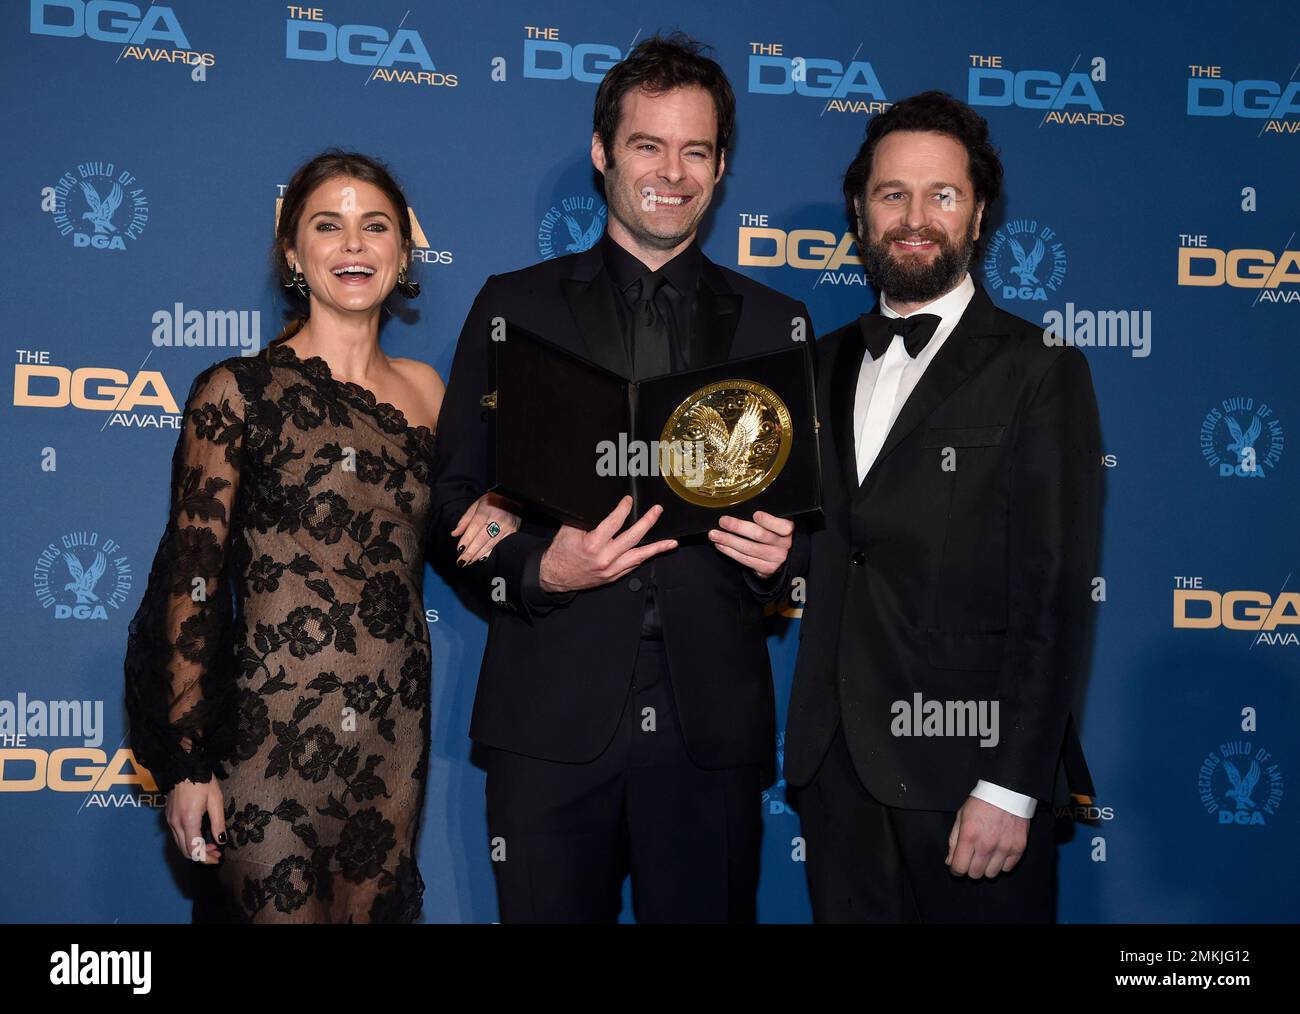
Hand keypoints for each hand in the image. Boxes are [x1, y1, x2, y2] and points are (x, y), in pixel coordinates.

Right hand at [166, 777, 224, 863]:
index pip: (194, 850)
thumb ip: (218, 822)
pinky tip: (201, 836)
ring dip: (195, 849)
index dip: (206, 858)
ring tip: (212, 845)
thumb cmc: (202, 781)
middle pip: (186, 851)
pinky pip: (177, 836)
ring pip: (180, 845)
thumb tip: (221, 841)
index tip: (218, 858)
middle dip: (202, 856)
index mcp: (188, 820)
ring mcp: (170, 821)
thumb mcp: (215, 800)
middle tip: (217, 853)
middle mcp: (175, 824)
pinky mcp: (168, 817)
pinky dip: (189, 841)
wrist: (183, 766)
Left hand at [451, 493, 520, 564]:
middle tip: (461, 561)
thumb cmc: (493, 501)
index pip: (475, 527)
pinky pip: (500, 544)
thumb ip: (466, 519)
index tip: (459, 549)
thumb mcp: (477, 505)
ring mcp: (507, 525)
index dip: (467, 539)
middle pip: (482, 538)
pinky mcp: (513, 531)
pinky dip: (490, 552)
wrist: (514, 497)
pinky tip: (482, 558)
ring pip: (490, 543)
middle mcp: (497, 518)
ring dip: (478, 554)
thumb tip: (455, 533)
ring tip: (469, 561)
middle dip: (471, 551)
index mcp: (486, 509)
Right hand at [539, 495, 676, 593]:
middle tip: (657, 511)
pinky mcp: (613, 577)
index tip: (629, 500)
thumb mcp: (569, 530)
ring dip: (657, 548)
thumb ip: (586, 518)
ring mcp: (611, 570)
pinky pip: (633, 566)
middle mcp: (605, 558)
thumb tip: (601, 504)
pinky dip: (644, 558)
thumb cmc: (561, 552)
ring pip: (639, 557)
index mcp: (593, 544)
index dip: (623, 509)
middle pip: (633, 538)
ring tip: (671, 542)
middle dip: (647, 522)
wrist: (554, 576)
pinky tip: (654, 552)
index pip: (614, 522)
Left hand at [708, 510, 792, 578]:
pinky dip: (731, 552)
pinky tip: (720, 545)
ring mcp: (776, 558)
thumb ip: (769, 514)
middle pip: (759, 536)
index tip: (755, 514)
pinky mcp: (766, 569)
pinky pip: (746, 560)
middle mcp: (784, 545)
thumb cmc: (776, 532)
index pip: (782, 526)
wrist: (786, 555)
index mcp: (789, 529)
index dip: (769, 521)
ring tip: (714, 534)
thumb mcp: (778, 520)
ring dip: (729, 541)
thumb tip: (745, 502)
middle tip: (722, 521)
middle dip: (738, 528)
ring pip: (749, 549)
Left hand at [945, 795, 1029, 878]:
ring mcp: (1004, 848)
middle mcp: (986, 845)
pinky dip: (1001, 864)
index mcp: (969, 836)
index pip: (959, 867)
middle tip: (971, 860)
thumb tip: (950, 862)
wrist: (1007, 791)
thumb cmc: (981, 803)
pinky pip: (1007, 868)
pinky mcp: (1018, 848)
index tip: (956, 866)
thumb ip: (954, 841)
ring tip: (985, 856)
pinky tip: (998, 853)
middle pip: (975, 874)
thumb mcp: (961, 817)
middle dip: (969, 870)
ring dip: (986, 868)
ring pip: (991, 874)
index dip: (955, 870)